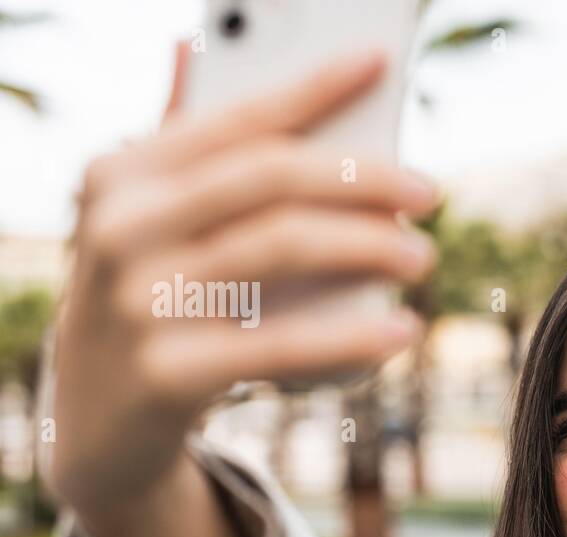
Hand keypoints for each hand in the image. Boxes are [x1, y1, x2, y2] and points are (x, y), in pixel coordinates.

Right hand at [43, 47, 437, 536]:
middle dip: (363, 178)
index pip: (236, 120)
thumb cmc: (146, 301)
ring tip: (422, 256)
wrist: (96, 422)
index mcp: (123, 175)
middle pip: (270, 178)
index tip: (379, 62)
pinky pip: (280, 345)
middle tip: (429, 191)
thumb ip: (178, 145)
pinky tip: (402, 330)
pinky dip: (351, 336)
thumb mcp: (144, 221)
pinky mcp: (167, 374)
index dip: (313, 87)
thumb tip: (192, 45)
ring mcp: (139, 302)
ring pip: (282, 248)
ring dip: (370, 247)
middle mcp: (122, 228)